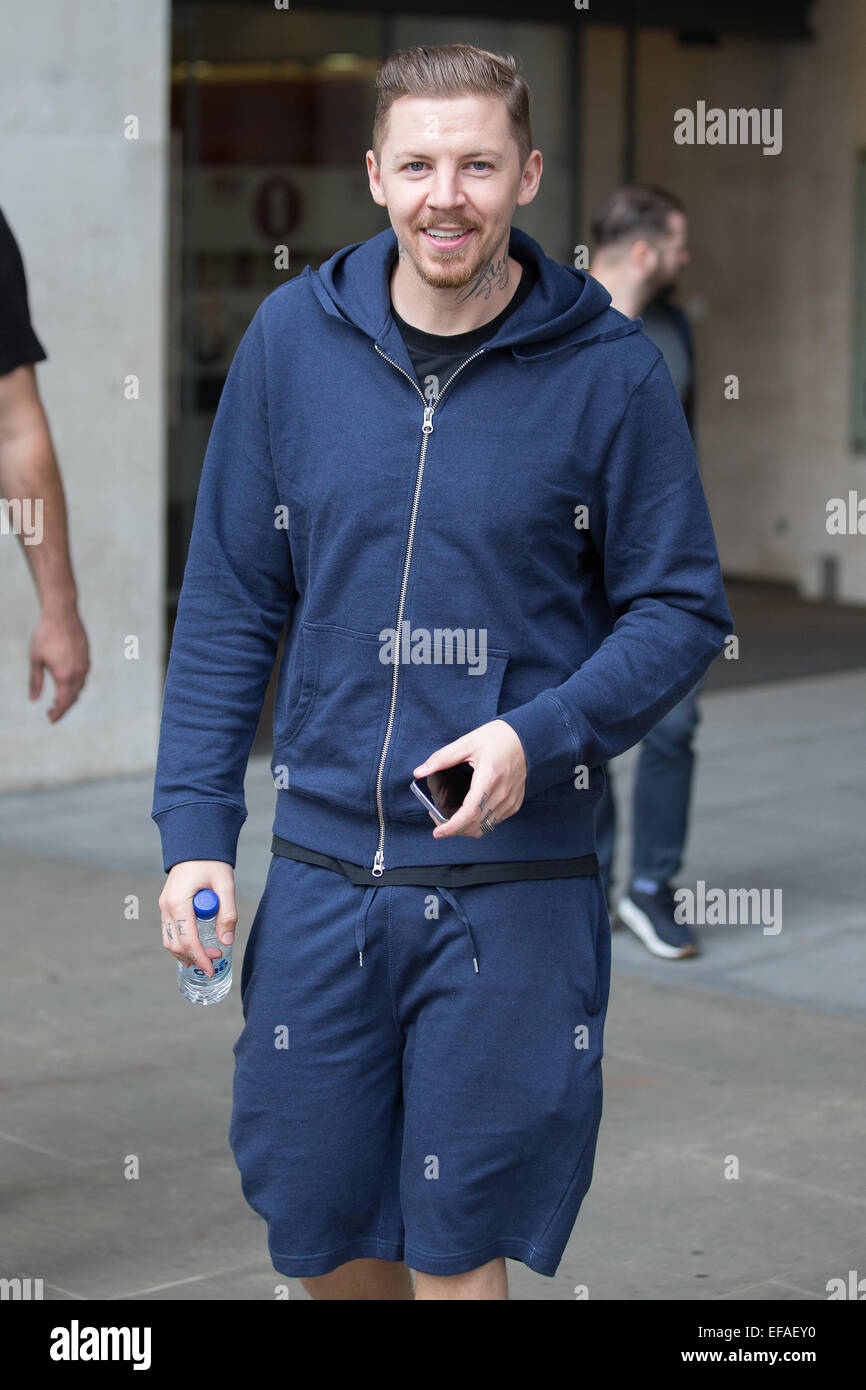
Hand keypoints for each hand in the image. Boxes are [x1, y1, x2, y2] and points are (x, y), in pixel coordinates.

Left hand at [29, 605, 89, 720]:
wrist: (62, 614)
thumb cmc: (45, 635)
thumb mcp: (35, 659)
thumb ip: (35, 681)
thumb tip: (33, 699)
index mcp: (64, 675)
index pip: (64, 702)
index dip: (58, 713)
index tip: (50, 719)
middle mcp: (78, 672)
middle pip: (73, 698)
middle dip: (63, 707)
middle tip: (51, 712)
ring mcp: (85, 665)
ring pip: (79, 688)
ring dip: (70, 696)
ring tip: (57, 699)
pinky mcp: (87, 658)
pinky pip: (83, 677)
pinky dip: (75, 685)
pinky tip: (65, 682)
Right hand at [159, 860, 237, 977]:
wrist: (195, 845)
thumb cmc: (211, 862)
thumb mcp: (225, 885)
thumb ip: (227, 913)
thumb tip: (226, 942)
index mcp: (179, 902)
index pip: (187, 940)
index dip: (200, 958)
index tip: (212, 968)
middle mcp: (166, 907)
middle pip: (175, 945)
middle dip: (195, 957)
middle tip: (216, 959)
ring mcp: (164, 907)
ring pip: (169, 941)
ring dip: (186, 953)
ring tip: (207, 956)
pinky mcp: (166, 906)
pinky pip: (169, 932)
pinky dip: (181, 944)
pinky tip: (196, 947)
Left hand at [413, 719, 526, 839]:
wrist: (528, 738)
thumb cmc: (499, 738)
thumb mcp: (467, 742)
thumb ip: (442, 758)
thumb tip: (419, 771)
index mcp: (489, 778)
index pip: (469, 812)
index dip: (451, 827)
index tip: (437, 832)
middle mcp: (502, 794)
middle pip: (475, 825)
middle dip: (454, 829)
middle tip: (437, 819)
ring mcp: (510, 801)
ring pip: (484, 828)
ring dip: (466, 828)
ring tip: (451, 817)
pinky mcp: (515, 803)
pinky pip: (494, 822)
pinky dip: (479, 823)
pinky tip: (468, 813)